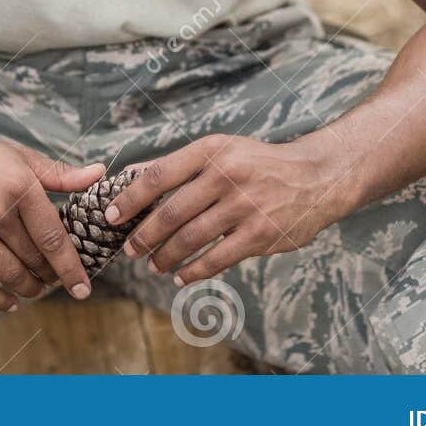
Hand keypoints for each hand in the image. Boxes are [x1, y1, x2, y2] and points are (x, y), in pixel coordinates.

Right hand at [0, 127, 104, 311]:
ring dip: (29, 289)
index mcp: (18, 186)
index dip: (71, 267)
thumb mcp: (16, 157)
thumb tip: (98, 174)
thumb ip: (58, 173)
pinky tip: (11, 301)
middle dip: (50, 275)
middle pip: (34, 259)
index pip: (53, 237)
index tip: (84, 287)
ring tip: (36, 288)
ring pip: (11, 275)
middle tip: (57, 279)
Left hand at [103, 134, 339, 284]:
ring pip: (190, 239)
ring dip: (165, 256)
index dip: (129, 199)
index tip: (110, 216)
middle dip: (144, 236)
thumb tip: (127, 175)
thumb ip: (176, 165)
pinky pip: (217, 259)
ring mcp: (244, 206)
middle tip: (130, 249)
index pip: (159, 175)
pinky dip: (193, 271)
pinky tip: (181, 275)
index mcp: (211, 150)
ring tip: (153, 264)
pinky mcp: (260, 235)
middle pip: (171, 212)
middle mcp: (226, 175)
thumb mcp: (220, 150)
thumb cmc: (257, 164)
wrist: (315, 177)